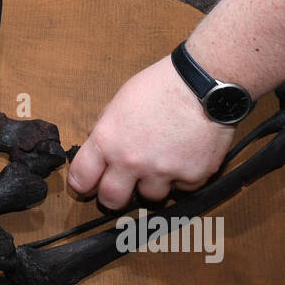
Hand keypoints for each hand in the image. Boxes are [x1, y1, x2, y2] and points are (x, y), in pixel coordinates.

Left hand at [67, 55, 233, 208]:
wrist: (204, 84)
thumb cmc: (161, 86)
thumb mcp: (119, 102)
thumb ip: (106, 128)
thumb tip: (96, 145)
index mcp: (108, 140)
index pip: (81, 178)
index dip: (82, 183)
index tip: (88, 184)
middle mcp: (131, 161)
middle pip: (111, 200)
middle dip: (113, 196)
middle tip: (121, 187)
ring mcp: (162, 172)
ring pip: (150, 197)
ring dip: (153, 184)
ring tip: (161, 160)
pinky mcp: (191, 176)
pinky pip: (182, 189)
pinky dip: (182, 177)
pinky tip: (185, 155)